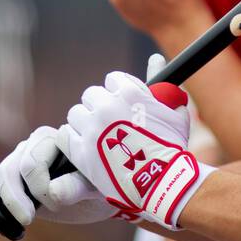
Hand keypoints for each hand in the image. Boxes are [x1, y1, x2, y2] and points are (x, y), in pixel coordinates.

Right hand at [0, 125, 133, 232]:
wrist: (99, 197)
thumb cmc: (102, 185)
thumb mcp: (97, 187)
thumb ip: (77, 186)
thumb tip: (52, 193)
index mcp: (57, 139)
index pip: (32, 161)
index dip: (38, 187)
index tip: (57, 204)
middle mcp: (35, 145)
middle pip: (11, 168)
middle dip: (16, 198)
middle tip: (29, 220)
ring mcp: (21, 161)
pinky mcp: (12, 179)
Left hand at [58, 71, 213, 229]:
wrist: (160, 181)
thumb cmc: (171, 146)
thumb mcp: (174, 111)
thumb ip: (162, 85)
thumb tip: (155, 59)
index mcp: (129, 93)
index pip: (112, 79)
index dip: (118, 91)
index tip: (123, 104)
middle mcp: (106, 106)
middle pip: (91, 95)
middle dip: (99, 105)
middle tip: (109, 121)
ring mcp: (90, 128)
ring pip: (76, 114)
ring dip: (85, 122)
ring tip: (97, 135)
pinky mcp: (79, 151)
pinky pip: (65, 135)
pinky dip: (73, 138)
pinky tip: (85, 145)